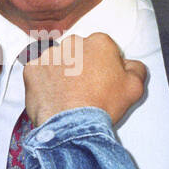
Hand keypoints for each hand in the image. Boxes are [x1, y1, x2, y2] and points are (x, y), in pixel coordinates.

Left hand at [23, 33, 146, 126]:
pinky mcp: (32, 69)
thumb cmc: (103, 105)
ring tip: (68, 95)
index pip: (104, 49)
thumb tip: (130, 64)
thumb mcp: (135, 87)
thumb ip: (136, 68)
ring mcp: (50, 55)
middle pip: (79, 52)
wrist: (73, 126)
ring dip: (63, 73)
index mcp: (99, 42)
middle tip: (85, 90)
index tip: (103, 82)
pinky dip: (44, 83)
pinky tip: (54, 97)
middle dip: (82, 66)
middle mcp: (72, 43)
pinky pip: (39, 73)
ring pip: (58, 61)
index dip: (105, 67)